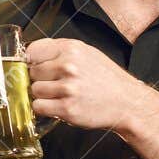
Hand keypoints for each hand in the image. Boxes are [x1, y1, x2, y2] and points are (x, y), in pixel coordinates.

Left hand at [26, 37, 141, 130]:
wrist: (127, 102)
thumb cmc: (106, 79)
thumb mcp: (87, 53)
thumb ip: (60, 51)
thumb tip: (31, 55)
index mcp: (71, 49)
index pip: (33, 51)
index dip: (32, 61)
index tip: (37, 67)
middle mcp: (68, 66)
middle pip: (32, 72)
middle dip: (40, 79)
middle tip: (55, 84)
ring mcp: (67, 88)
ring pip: (34, 90)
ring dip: (43, 95)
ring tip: (60, 95)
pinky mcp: (67, 108)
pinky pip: (39, 107)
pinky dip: (45, 108)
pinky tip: (58, 105)